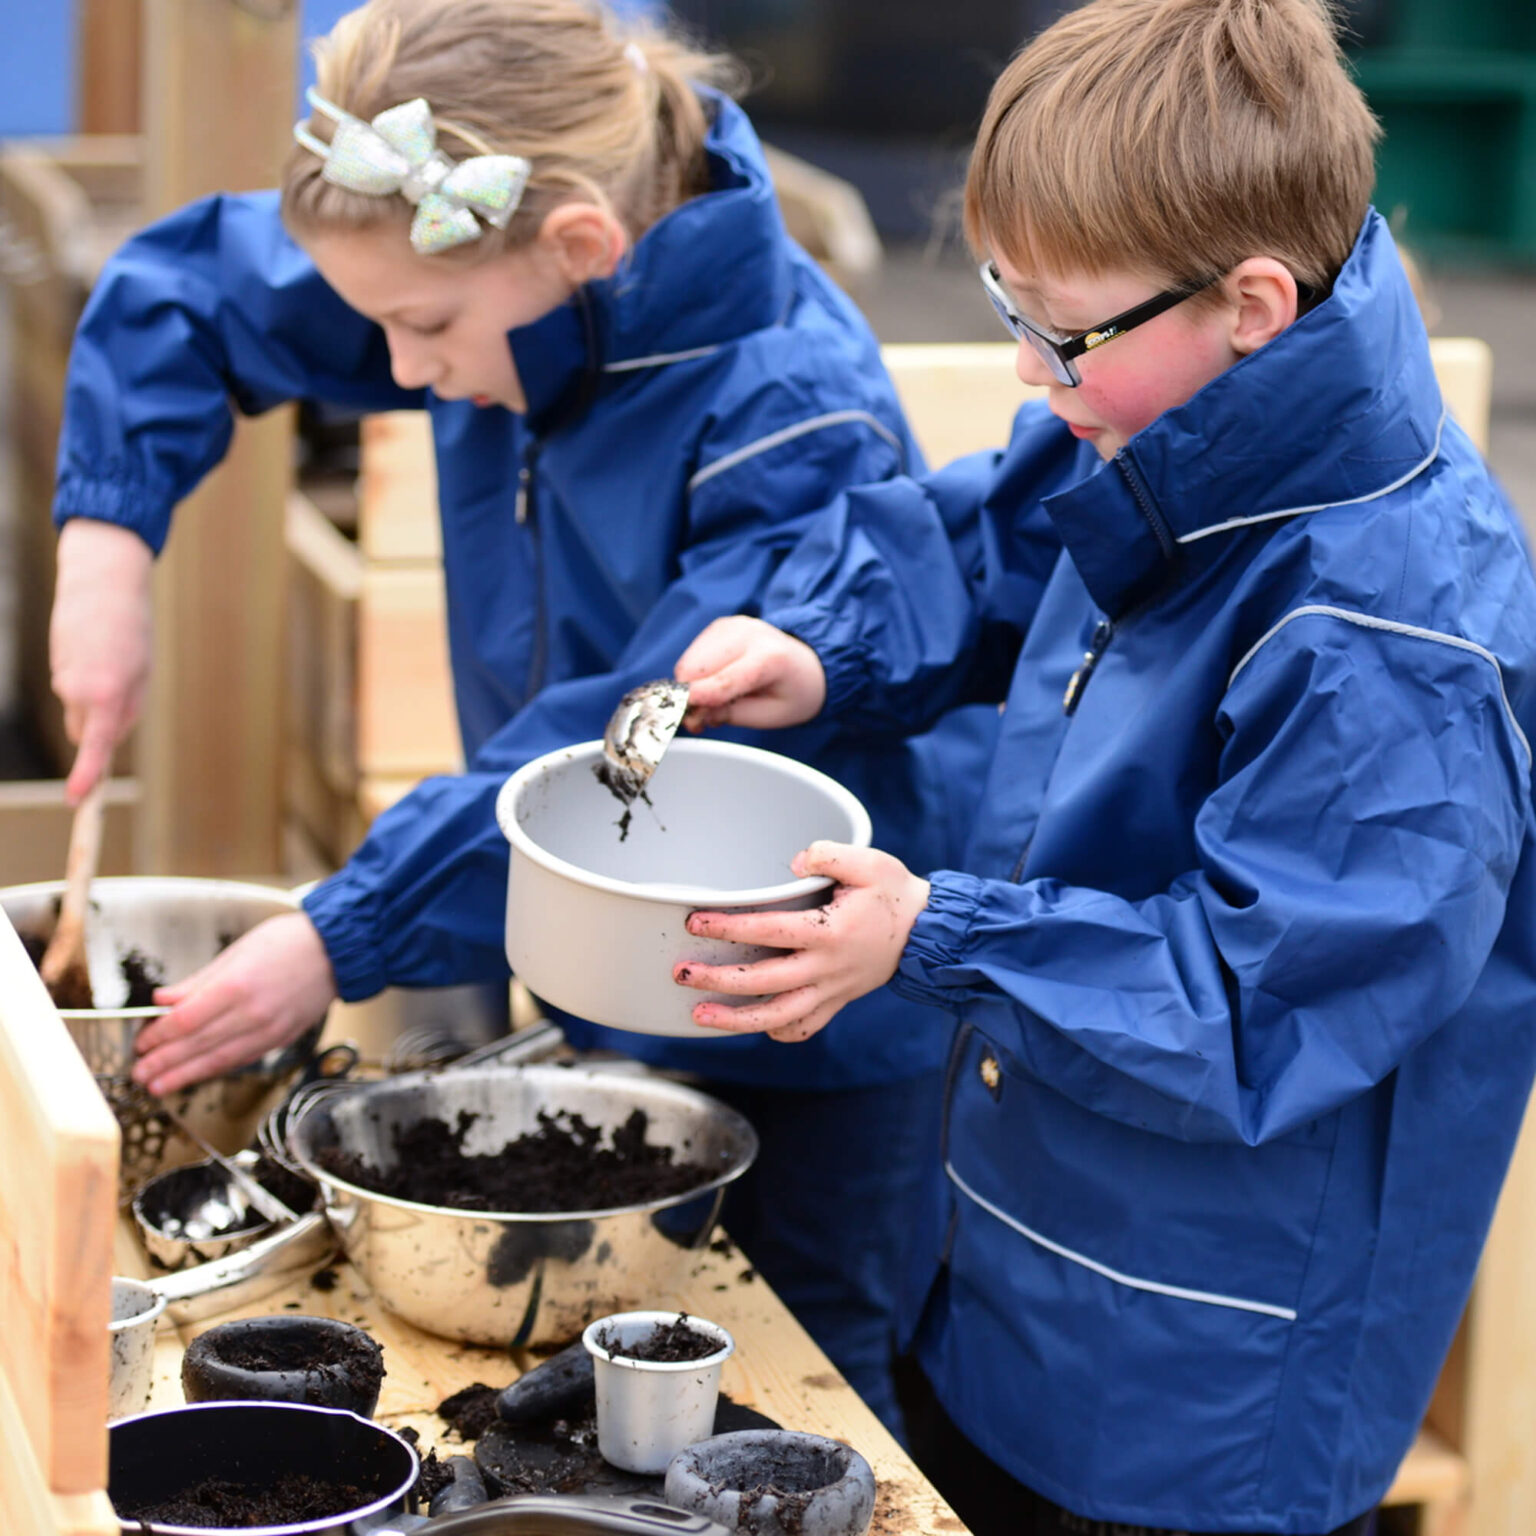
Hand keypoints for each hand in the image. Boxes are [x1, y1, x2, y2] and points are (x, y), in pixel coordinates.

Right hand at [50, 519, 153, 801]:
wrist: (100, 584)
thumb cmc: (131, 630)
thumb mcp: (142, 675)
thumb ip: (127, 710)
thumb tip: (106, 738)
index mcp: (106, 695)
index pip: (94, 745)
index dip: (87, 775)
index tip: (78, 800)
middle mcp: (78, 691)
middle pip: (89, 731)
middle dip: (106, 723)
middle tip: (129, 682)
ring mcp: (62, 679)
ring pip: (82, 709)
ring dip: (99, 696)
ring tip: (116, 657)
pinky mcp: (56, 667)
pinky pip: (74, 689)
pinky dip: (88, 678)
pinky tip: (99, 651)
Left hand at [132, 912, 337, 1094]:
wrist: (338, 950)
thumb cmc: (289, 942)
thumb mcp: (237, 951)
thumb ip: (198, 981)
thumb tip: (163, 1000)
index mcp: (237, 986)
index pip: (186, 1021)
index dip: (159, 1036)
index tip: (141, 1042)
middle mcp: (252, 1014)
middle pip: (198, 1045)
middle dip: (164, 1062)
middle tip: (139, 1074)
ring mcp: (269, 1030)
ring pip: (219, 1060)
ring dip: (185, 1075)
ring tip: (160, 1086)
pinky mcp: (281, 1038)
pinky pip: (243, 1059)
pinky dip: (217, 1069)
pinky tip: (199, 1075)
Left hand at [674, 841, 929, 1041]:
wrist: (927, 932)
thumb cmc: (894, 892)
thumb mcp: (868, 861)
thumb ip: (828, 854)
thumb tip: (793, 864)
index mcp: (830, 932)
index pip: (768, 931)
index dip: (728, 927)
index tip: (695, 923)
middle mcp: (826, 968)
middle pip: (763, 982)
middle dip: (718, 979)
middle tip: (681, 973)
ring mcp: (831, 990)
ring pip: (778, 1016)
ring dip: (735, 1020)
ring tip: (699, 1014)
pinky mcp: (837, 1001)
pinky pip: (804, 1027)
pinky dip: (778, 1031)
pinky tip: (753, 1026)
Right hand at [675, 616, 826, 731]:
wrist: (807, 664)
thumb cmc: (792, 692)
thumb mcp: (770, 715)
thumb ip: (731, 714)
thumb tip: (694, 714)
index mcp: (771, 658)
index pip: (723, 681)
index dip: (698, 702)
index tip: (688, 720)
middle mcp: (749, 634)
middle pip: (696, 667)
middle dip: (690, 697)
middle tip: (702, 718)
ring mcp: (732, 625)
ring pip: (688, 661)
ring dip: (691, 686)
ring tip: (714, 701)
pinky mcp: (720, 626)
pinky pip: (692, 654)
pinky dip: (696, 674)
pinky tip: (715, 683)